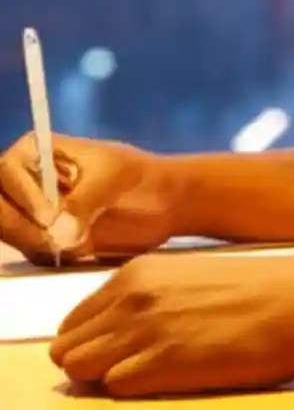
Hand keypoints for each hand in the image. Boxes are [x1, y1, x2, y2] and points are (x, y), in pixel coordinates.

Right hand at [0, 133, 173, 264]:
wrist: (162, 202)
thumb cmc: (138, 175)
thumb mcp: (114, 176)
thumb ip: (85, 199)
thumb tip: (59, 233)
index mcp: (33, 152)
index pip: (4, 173)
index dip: (23, 197)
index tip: (51, 216)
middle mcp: (21, 182)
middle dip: (22, 227)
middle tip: (59, 240)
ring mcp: (28, 213)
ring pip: (10, 233)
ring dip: (38, 244)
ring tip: (78, 245)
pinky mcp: (42, 240)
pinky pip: (32, 254)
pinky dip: (52, 257)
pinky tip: (82, 251)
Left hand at [49, 254, 293, 397]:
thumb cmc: (262, 294)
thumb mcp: (193, 279)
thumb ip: (151, 299)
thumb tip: (122, 332)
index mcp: (137, 274)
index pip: (74, 321)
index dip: (93, 344)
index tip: (122, 353)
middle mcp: (132, 297)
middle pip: (66, 348)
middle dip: (90, 365)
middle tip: (134, 371)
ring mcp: (146, 329)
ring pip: (79, 369)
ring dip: (106, 380)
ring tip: (153, 376)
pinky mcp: (165, 362)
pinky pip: (115, 388)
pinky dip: (134, 391)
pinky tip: (173, 379)